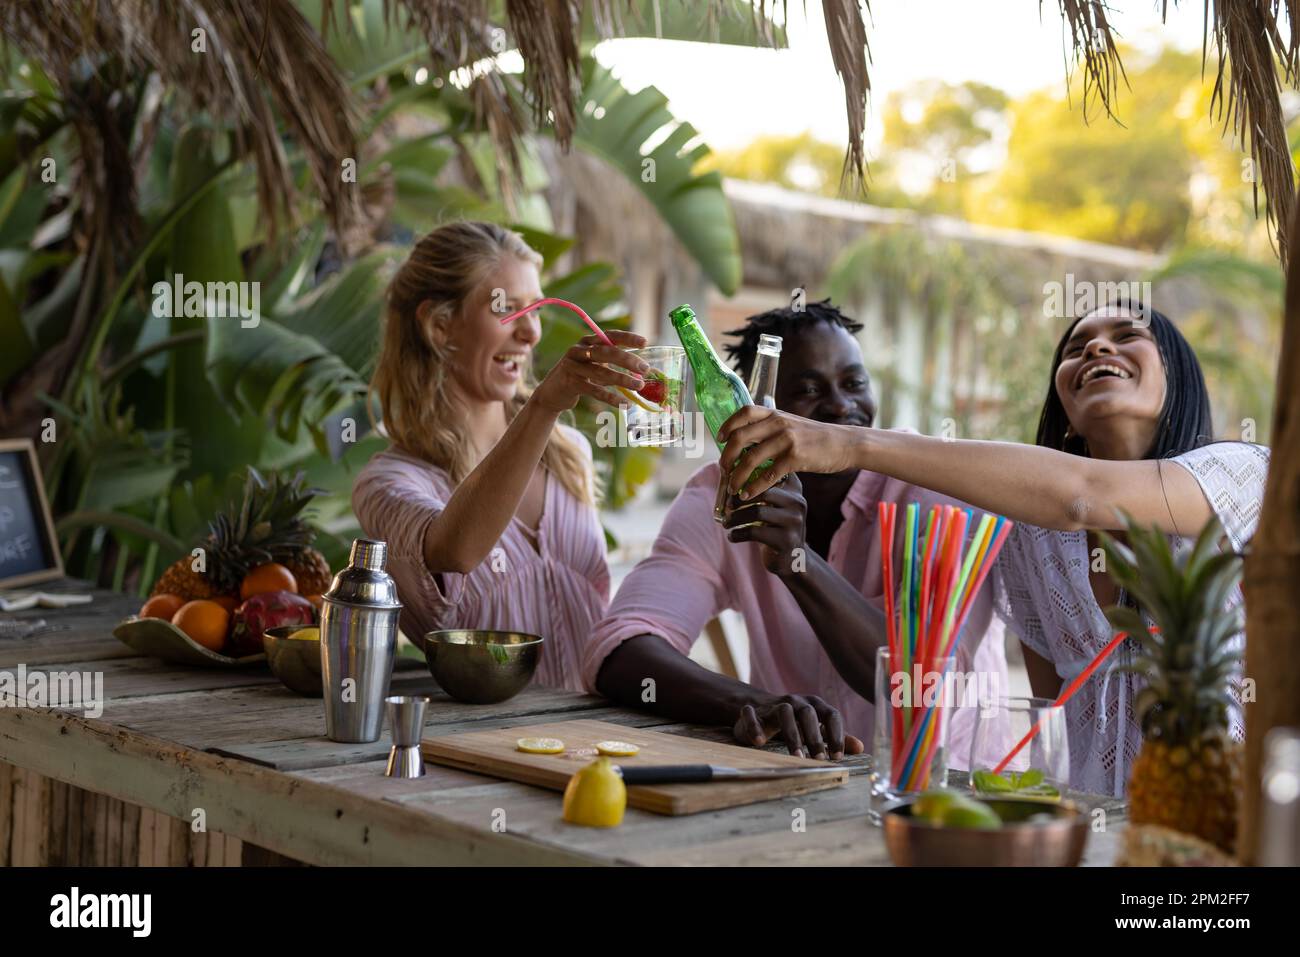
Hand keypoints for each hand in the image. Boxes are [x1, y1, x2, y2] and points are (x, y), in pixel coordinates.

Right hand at [530, 330, 648, 413]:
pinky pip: (594, 390)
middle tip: (645, 369)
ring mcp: (572, 366)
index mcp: (587, 341)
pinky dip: (611, 397)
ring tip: (639, 386)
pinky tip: (624, 403)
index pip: (610, 335)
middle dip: (627, 360)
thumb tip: (647, 370)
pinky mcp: (570, 383)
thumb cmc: (581, 376)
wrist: (553, 392)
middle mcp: (578, 350)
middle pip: (606, 352)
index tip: (645, 342)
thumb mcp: (596, 365)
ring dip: (622, 379)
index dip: (628, 338)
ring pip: (601, 372)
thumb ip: (616, 364)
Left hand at [717, 407, 857, 499]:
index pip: (744, 412)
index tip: (719, 439)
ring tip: (733, 488)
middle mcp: (779, 423)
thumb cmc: (816, 437)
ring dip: (738, 476)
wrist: (844, 443)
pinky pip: (768, 475)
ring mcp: (787, 440)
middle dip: (727, 456)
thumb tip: (747, 440)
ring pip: (751, 459)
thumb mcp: (792, 423)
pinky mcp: (796, 458)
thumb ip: (771, 428)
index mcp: (776, 413)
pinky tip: (749, 494)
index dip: (728, 425)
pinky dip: (755, 487)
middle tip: (723, 470)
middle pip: (740, 437)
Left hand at [722, 473, 806, 574]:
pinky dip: (738, 534)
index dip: (748, 476)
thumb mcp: (776, 505)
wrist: (794, 558)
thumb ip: (763, 489)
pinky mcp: (786, 541)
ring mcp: (794, 523)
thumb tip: (730, 472)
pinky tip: (732, 536)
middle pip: (763, 492)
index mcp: (794, 490)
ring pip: (757, 512)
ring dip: (735, 517)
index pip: (770, 475)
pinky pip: (754, 532)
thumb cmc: (776, 527)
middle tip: (727, 505)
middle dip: (739, 498)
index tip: (732, 485)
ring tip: (726, 523)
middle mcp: (798, 503)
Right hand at [732, 693, 864, 759]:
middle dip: (815, 737)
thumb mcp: (816, 728)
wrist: (760, 709)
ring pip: (784, 712)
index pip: (831, 715)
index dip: (836, 735)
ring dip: (792, 735)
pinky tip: (760, 742)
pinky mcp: (752, 711)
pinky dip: (755, 727)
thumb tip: (860, 747)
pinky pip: (752, 714)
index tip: (837, 757)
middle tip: (820, 760)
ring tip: (797, 757)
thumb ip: (835, 737)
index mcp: (814, 704)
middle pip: (808, 713)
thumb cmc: (794, 722)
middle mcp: (796, 701)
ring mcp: (773, 704)